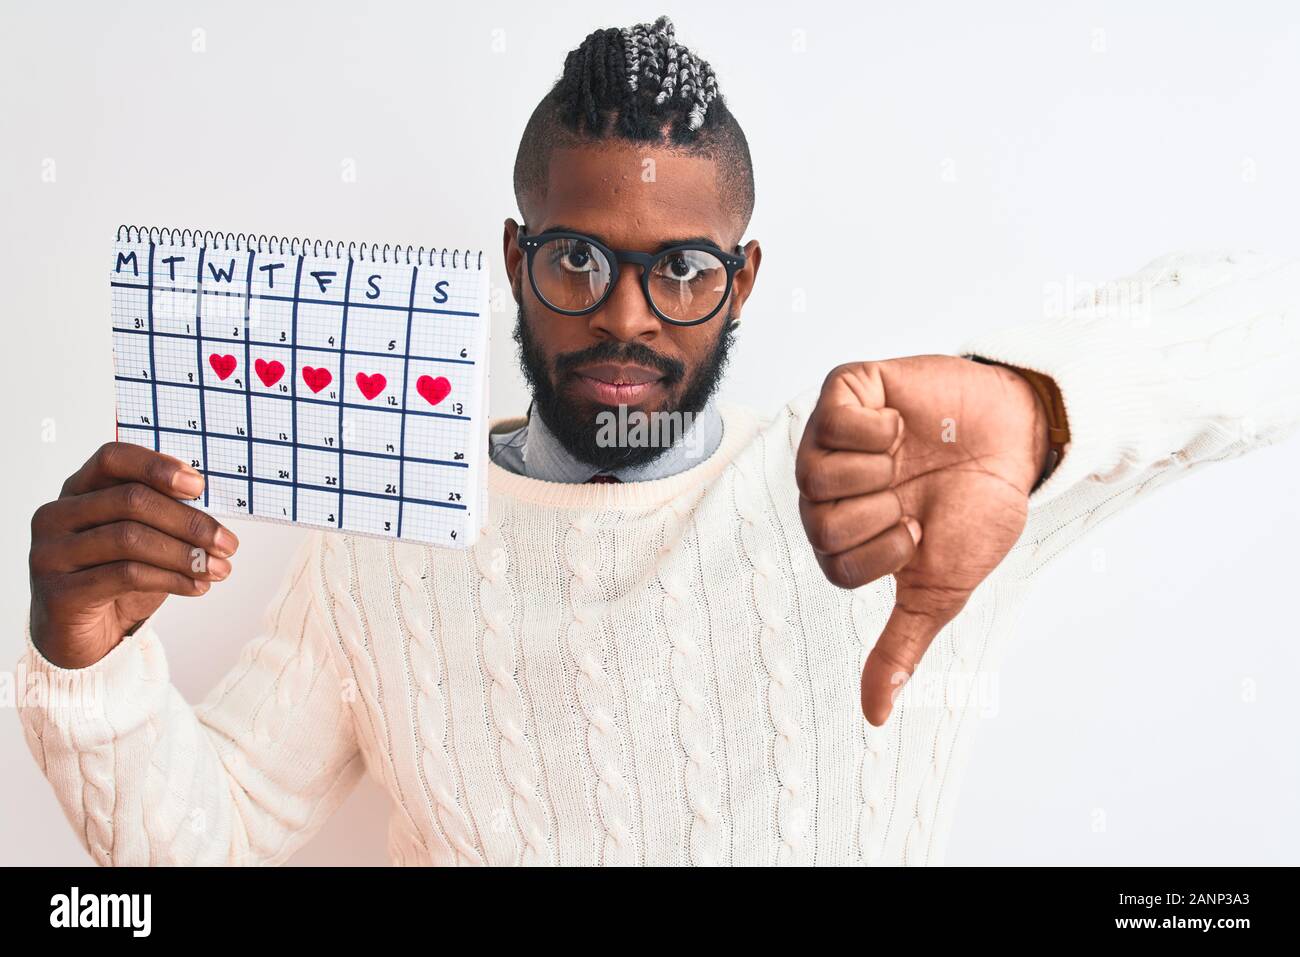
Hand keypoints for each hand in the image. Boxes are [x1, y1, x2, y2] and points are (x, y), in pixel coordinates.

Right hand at [29, 442, 238, 668]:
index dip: (157, 466)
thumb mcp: (144, 539)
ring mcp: (51, 554)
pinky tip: (197, 586)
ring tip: (219, 568)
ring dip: (186, 554)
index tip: (199, 486)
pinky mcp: (59, 592)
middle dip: (189, 521)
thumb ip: (164, 515)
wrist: (88, 636)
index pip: (112, 458)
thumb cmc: (118, 578)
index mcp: (78, 491)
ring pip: (130, 538)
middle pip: (130, 500)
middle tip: (228, 543)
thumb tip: (213, 507)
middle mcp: (56, 516)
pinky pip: (126, 575)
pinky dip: (171, 578)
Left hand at [795, 356, 1048, 724]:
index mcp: (841, 535)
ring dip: (878, 474)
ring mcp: (830, 438)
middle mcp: (825, 488)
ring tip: (906, 459)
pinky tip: (899, 426)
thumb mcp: (939, 590)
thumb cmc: (975, 513)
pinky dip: (873, 428)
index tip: (920, 533)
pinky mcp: (847, 390)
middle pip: (820, 522)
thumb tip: (874, 717)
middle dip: (884, 515)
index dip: (886, 554)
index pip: (834, 565)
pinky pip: (829, 415)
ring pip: (814, 472)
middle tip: (913, 495)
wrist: (1018, 442)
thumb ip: (900, 647)